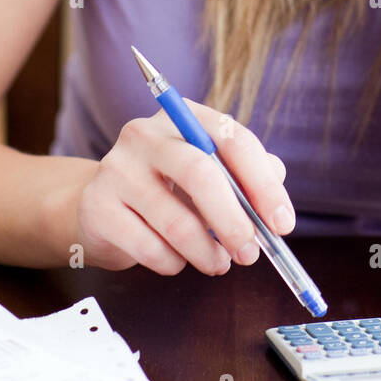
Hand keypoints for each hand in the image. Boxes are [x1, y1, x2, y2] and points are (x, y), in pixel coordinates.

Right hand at [71, 101, 294, 273]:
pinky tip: (177, 260)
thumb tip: (276, 207)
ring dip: (207, 252)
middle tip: (250, 253)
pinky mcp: (97, 207)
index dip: (263, 184)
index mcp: (183, 116)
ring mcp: (117, 168)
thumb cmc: (167, 188)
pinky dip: (173, 263)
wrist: (101, 206)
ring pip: (176, 221)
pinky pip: (149, 248)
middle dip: (234, 221)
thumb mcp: (207, 171)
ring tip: (218, 263)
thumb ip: (246, 178)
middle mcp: (146, 134)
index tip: (283, 223)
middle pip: (202, 174)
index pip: (233, 139)